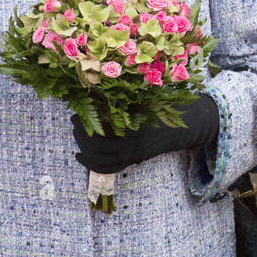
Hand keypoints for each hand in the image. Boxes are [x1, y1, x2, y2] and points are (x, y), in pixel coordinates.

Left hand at [70, 95, 219, 173]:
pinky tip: (80, 156)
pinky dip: (91, 165)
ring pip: (100, 160)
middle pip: (98, 148)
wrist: (183, 126)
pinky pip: (109, 168)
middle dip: (81, 135)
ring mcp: (132, 155)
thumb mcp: (145, 97)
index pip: (103, 132)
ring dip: (84, 149)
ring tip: (76, 134)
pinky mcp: (132, 160)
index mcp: (135, 128)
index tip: (77, 114)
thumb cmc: (163, 106)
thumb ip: (124, 96)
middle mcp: (133, 145)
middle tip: (73, 121)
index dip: (86, 125)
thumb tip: (93, 88)